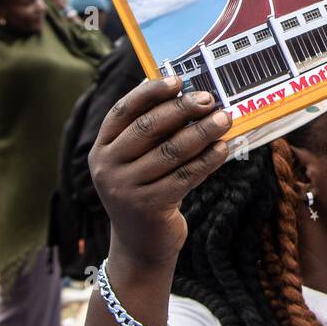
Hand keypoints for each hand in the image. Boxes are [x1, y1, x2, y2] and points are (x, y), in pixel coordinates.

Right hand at [89, 80, 230, 272]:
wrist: (141, 244)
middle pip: (148, 128)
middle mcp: (108, 167)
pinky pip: (185, 176)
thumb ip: (150, 131)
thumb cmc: (145, 190)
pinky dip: (207, 160)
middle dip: (182, 109)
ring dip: (202, 132)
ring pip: (171, 151)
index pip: (123, 111)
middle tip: (210, 99)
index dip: (150, 93)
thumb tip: (181, 91)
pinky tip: (223, 148)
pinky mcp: (149, 207)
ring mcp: (126, 189)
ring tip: (224, 119)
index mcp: (102, 148)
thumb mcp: (136, 161)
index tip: (178, 80)